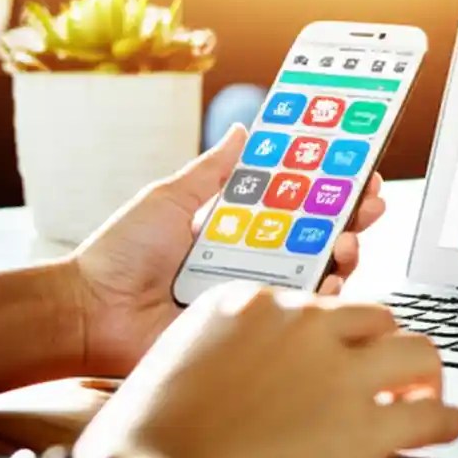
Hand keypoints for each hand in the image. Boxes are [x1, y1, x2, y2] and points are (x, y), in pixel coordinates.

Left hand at [70, 124, 386, 375]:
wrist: (91, 311)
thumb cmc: (119, 256)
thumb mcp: (169, 197)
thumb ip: (212, 170)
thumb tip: (243, 131)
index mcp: (239, 228)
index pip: (298, 204)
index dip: (330, 187)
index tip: (356, 171)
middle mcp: (255, 260)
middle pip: (320, 237)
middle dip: (352, 217)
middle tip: (366, 203)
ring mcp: (257, 293)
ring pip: (320, 273)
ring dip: (345, 253)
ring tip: (346, 241)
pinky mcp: (254, 325)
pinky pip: (300, 312)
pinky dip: (323, 296)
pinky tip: (330, 280)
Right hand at [74, 283, 457, 457]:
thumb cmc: (147, 444)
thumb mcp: (178, 369)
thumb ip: (229, 357)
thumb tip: (258, 379)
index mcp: (248, 303)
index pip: (317, 304)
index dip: (336, 336)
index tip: (340, 354)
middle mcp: (301, 322)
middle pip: (375, 318)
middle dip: (383, 348)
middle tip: (390, 374)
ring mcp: (339, 369)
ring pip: (416, 349)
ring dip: (424, 374)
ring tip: (426, 394)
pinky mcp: (366, 425)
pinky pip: (429, 414)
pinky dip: (445, 421)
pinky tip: (448, 427)